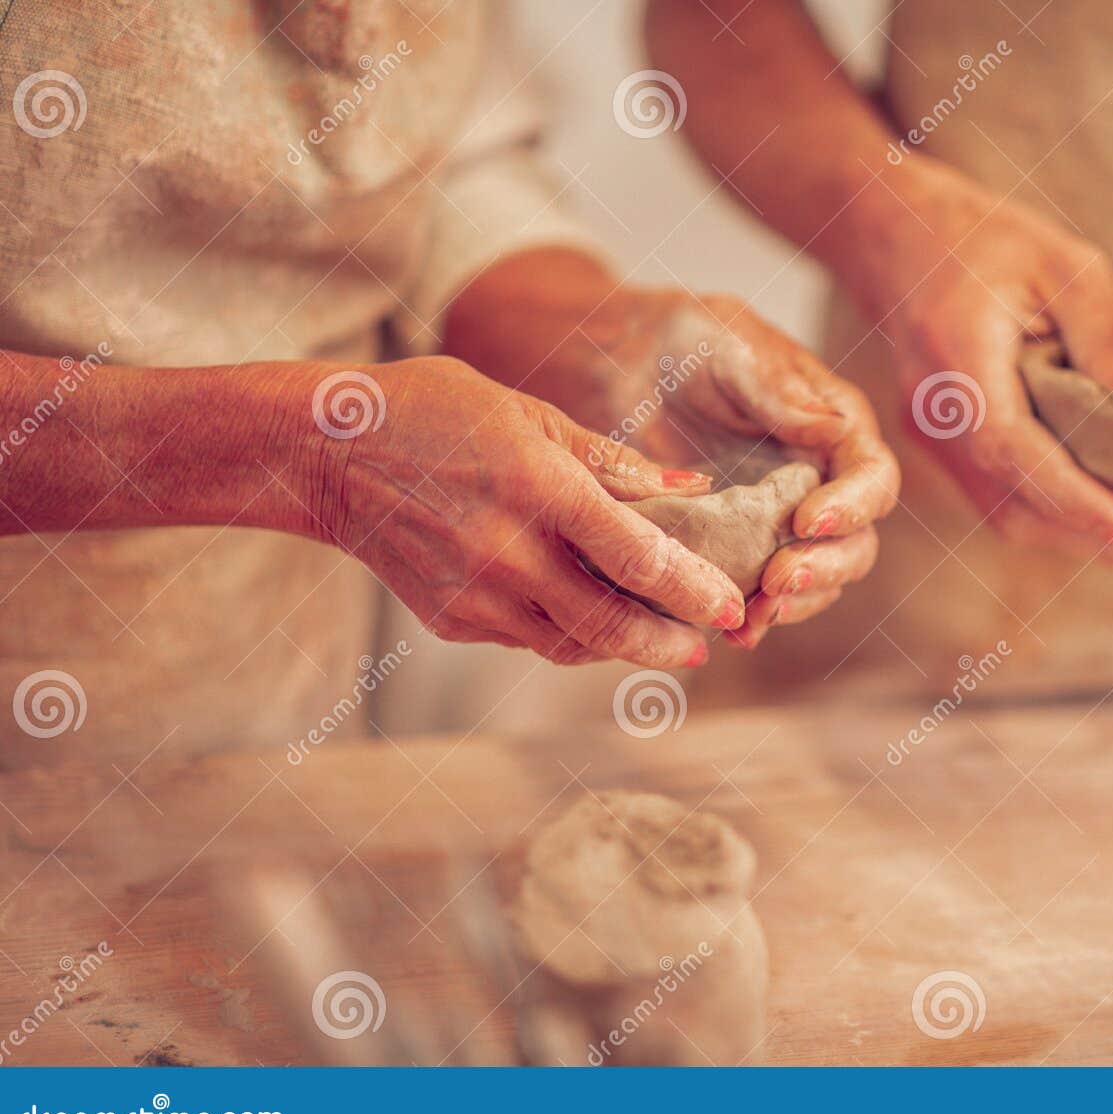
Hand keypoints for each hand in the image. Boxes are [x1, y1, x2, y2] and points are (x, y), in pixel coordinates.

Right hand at [294, 357, 745, 666]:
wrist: (328, 454)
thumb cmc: (435, 413)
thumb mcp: (532, 415)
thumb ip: (614, 463)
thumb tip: (692, 490)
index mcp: (538, 488)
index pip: (637, 557)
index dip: (693, 591)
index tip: (730, 608)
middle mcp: (508, 553)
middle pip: (610, 625)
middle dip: (668, 644)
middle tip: (704, 646)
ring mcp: (475, 595)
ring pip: (571, 644)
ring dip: (621, 646)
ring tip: (658, 635)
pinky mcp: (451, 620)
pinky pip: (527, 638)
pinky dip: (567, 632)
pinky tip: (587, 612)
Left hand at [451, 248, 902, 650]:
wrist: (631, 367)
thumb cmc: (691, 341)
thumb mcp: (733, 351)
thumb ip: (780, 391)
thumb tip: (833, 430)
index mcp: (838, 429)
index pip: (872, 478)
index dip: (852, 507)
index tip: (808, 522)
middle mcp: (823, 481)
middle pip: (854, 544)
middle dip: (821, 569)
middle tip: (775, 583)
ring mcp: (787, 522)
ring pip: (817, 582)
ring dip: (792, 607)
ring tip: (750, 619)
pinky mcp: (748, 550)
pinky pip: (765, 595)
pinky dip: (753, 616)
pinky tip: (728, 632)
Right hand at [847, 157, 1112, 564]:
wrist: (898, 240)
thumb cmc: (984, 240)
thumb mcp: (1063, 265)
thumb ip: (1106, 339)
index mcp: (955, 358)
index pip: (1007, 447)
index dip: (1067, 495)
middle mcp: (933, 413)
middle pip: (1011, 503)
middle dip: (1091, 537)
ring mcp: (932, 438)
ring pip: (1005, 513)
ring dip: (1079, 535)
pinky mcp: (944, 446)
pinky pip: (1000, 495)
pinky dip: (1055, 512)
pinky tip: (1110, 509)